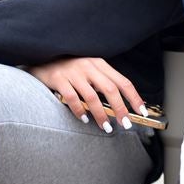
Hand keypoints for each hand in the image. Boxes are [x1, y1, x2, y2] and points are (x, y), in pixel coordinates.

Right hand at [29, 57, 145, 132]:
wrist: (42, 56)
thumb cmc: (69, 67)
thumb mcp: (89, 69)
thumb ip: (103, 82)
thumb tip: (121, 102)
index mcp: (100, 64)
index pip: (123, 82)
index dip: (134, 97)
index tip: (141, 111)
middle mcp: (89, 67)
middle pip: (111, 90)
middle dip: (121, 108)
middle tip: (126, 124)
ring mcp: (73, 73)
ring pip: (92, 97)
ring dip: (101, 115)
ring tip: (106, 127)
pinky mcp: (58, 79)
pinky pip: (72, 98)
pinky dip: (80, 111)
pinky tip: (84, 119)